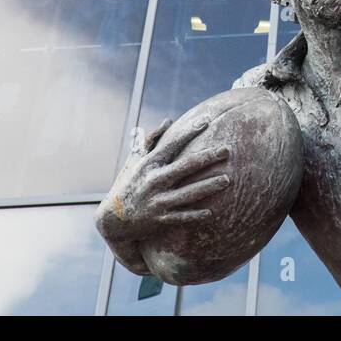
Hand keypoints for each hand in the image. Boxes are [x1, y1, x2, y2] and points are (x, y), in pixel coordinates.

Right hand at [94, 115, 233, 246]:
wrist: (113, 219)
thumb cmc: (127, 184)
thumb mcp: (135, 161)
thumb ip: (151, 141)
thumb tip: (168, 121)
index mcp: (148, 165)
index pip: (172, 144)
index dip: (189, 132)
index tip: (207, 120)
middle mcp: (153, 181)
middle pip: (185, 166)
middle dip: (207, 157)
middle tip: (227, 150)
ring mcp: (157, 201)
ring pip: (187, 193)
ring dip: (208, 186)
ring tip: (227, 180)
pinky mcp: (160, 219)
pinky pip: (181, 216)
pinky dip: (196, 214)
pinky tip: (211, 211)